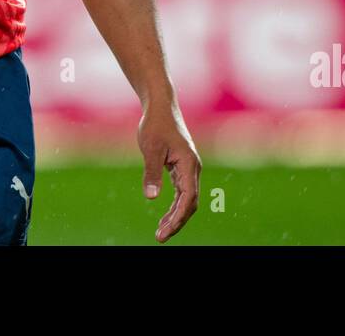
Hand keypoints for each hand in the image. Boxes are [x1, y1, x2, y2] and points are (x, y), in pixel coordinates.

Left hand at [137, 100, 199, 241]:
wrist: (161, 106)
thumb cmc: (155, 124)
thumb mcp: (150, 148)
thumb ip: (151, 173)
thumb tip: (152, 198)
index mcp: (189, 164)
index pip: (188, 198)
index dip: (177, 217)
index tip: (164, 232)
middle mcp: (193, 168)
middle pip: (190, 203)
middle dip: (177, 221)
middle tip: (160, 237)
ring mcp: (189, 168)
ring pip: (187, 199)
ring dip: (176, 216)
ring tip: (161, 232)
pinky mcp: (182, 167)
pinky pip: (182, 192)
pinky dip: (175, 206)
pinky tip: (165, 216)